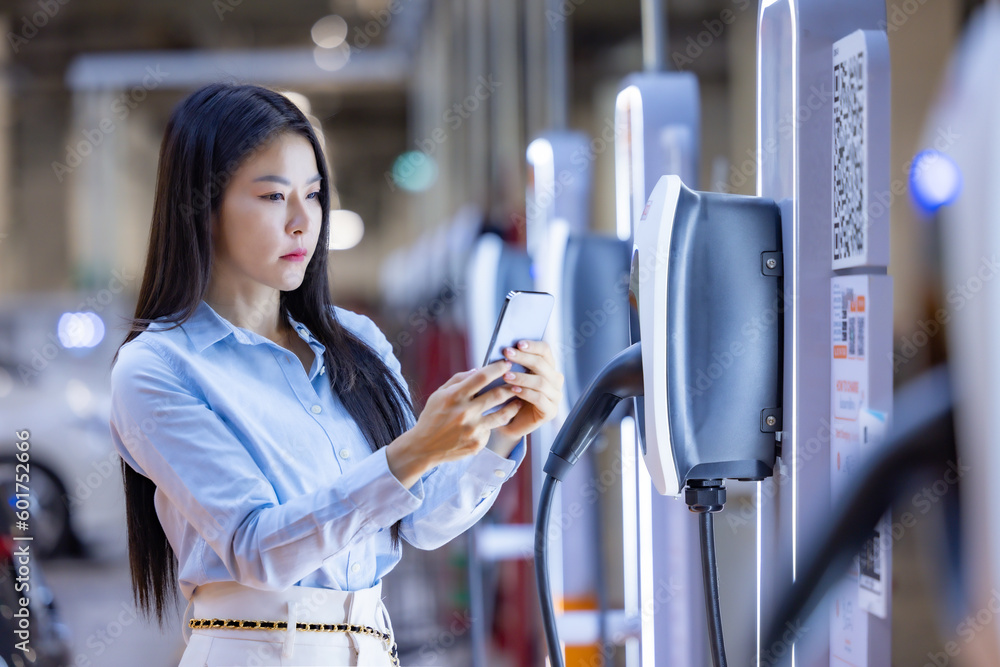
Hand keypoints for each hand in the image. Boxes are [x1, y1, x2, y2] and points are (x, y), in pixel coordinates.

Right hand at [385, 359, 523, 486]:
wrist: (424, 447)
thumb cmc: (432, 417)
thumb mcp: (439, 394)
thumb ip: (458, 380)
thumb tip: (479, 369)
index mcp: (454, 397)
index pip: (481, 377)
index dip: (497, 368)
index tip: (507, 363)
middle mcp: (465, 413)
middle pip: (497, 395)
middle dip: (511, 386)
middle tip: (519, 381)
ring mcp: (473, 430)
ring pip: (502, 415)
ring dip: (513, 406)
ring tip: (518, 401)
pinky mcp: (477, 443)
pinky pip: (491, 430)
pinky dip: (491, 425)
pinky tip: (491, 423)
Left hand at [490, 339, 563, 442]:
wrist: (507, 422)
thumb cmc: (508, 396)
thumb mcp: (510, 376)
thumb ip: (511, 363)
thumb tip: (505, 348)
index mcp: (547, 367)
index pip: (545, 350)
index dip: (532, 345)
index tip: (517, 343)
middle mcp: (555, 380)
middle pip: (542, 364)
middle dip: (523, 358)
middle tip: (507, 354)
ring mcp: (555, 396)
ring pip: (541, 382)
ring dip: (522, 377)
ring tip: (506, 375)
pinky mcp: (550, 411)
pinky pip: (539, 399)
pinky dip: (525, 393)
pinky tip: (513, 390)